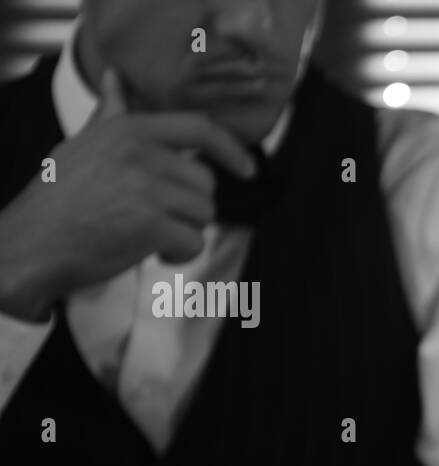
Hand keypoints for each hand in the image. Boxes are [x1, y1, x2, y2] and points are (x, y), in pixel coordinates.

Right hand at [0, 69, 255, 321]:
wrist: (32, 241)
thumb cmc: (60, 198)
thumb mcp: (84, 144)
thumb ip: (111, 114)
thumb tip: (116, 78)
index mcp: (129, 130)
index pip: (199, 128)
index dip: (231, 148)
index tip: (248, 169)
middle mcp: (141, 153)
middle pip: (205, 184)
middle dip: (189, 208)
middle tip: (153, 217)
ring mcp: (147, 188)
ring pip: (203, 215)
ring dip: (183, 232)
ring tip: (146, 234)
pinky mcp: (152, 224)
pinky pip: (193, 242)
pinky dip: (179, 255)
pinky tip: (152, 253)